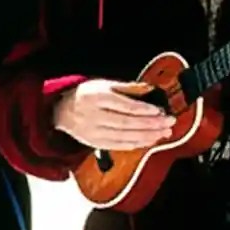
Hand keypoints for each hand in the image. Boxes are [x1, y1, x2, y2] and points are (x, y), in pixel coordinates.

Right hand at [52, 79, 174, 149]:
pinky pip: (120, 145)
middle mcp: (94, 116)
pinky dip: (137, 144)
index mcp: (97, 97)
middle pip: (127, 123)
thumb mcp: (103, 84)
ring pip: (125, 137)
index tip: (160, 111)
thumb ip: (126, 87)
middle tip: (169, 123)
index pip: (124, 106)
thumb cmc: (86, 95)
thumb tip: (148, 89)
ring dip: (148, 136)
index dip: (144, 110)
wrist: (61, 111)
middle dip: (151, 124)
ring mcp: (94, 132)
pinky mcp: (96, 143)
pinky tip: (150, 140)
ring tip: (164, 133)